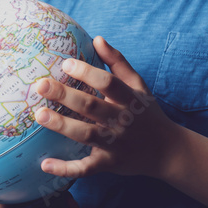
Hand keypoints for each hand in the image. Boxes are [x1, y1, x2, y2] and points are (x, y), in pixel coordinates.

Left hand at [34, 36, 177, 179]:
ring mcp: (116, 144)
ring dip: (62, 126)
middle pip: (92, 107)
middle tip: (41, 85)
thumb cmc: (147, 113)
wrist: (168, 151)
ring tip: (39, 115)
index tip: (65, 63)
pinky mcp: (109, 164)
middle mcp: (122, 121)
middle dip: (66, 96)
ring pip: (86, 134)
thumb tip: (97, 38)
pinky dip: (66, 169)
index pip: (108, 83)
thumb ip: (118, 62)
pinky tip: (45, 164)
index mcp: (130, 99)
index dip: (87, 72)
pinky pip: (86, 168)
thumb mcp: (139, 85)